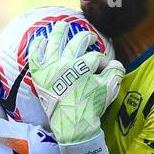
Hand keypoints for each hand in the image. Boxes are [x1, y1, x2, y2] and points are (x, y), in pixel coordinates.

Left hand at [28, 22, 123, 144]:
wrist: (72, 127)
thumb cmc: (91, 109)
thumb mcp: (107, 91)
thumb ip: (114, 74)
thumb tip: (117, 64)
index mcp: (83, 67)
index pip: (95, 58)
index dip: (103, 62)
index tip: (105, 69)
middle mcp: (66, 64)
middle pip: (77, 43)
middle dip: (86, 38)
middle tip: (89, 37)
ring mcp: (51, 69)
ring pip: (55, 43)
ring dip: (59, 32)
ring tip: (62, 25)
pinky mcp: (39, 76)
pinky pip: (35, 57)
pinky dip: (38, 47)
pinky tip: (41, 39)